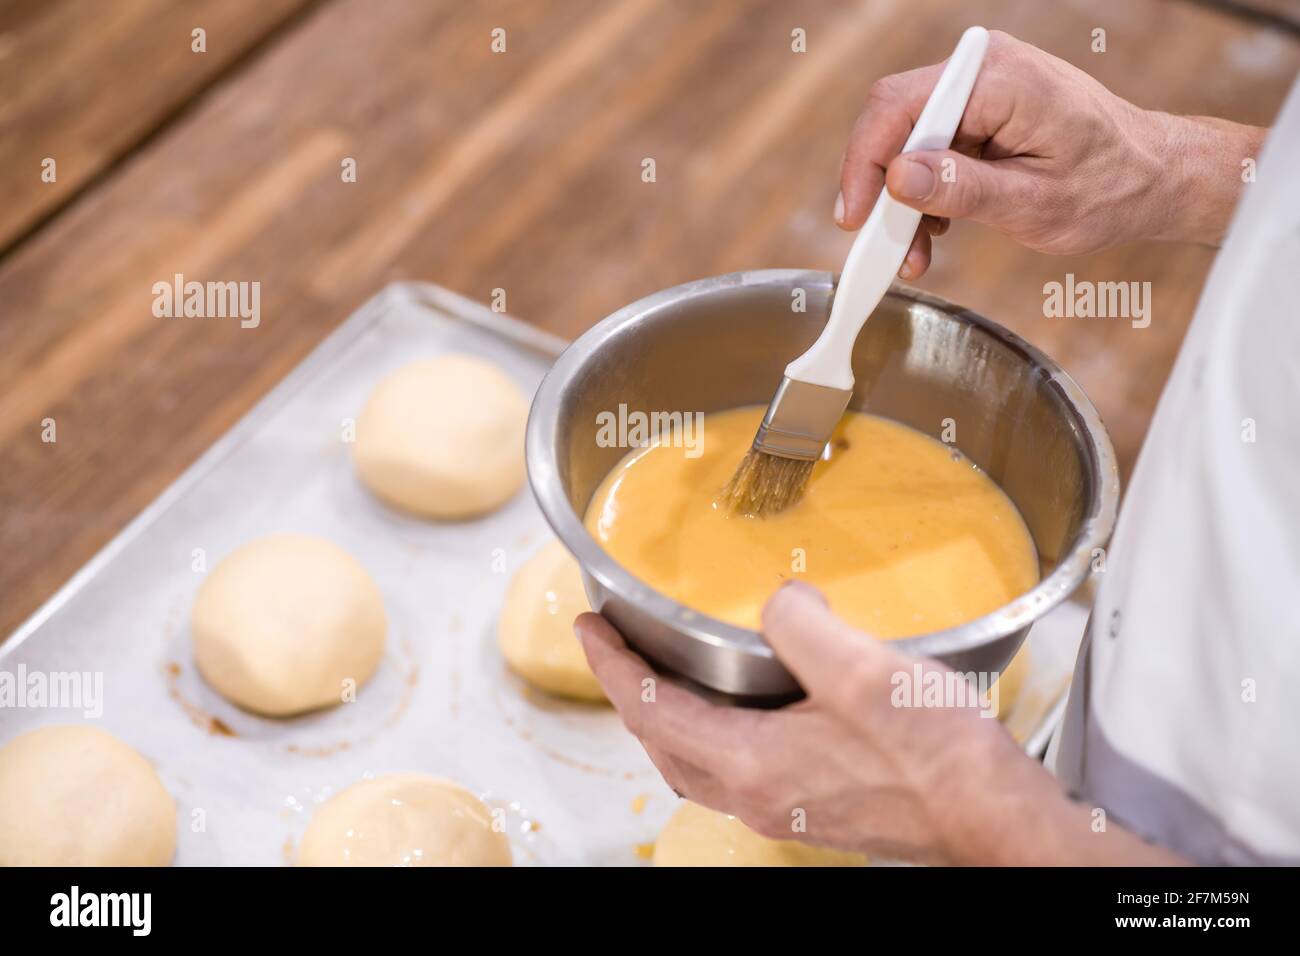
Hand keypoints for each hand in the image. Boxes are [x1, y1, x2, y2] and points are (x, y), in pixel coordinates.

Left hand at [576, 581, 1187, 864]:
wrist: (993, 821)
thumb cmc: (937, 759)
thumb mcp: (861, 670)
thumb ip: (800, 625)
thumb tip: (778, 603)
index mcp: (750, 763)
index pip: (650, 710)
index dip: (611, 665)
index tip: (587, 626)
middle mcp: (757, 794)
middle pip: (662, 744)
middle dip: (630, 694)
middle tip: (616, 648)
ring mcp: (786, 806)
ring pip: (697, 761)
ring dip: (668, 717)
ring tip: (665, 671)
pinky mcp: (816, 805)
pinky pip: (736, 767)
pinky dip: (713, 731)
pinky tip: (745, 703)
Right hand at [838, 31, 1264, 278]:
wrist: (1151, 177)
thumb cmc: (1110, 189)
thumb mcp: (1035, 204)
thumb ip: (965, 189)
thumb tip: (898, 178)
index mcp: (1002, 80)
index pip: (900, 106)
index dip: (866, 164)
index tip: (856, 218)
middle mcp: (985, 69)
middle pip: (894, 119)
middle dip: (880, 187)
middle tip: (881, 245)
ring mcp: (981, 86)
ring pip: (906, 139)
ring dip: (902, 199)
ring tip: (916, 251)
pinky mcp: (980, 108)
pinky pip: (929, 145)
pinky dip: (923, 191)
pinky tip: (934, 228)